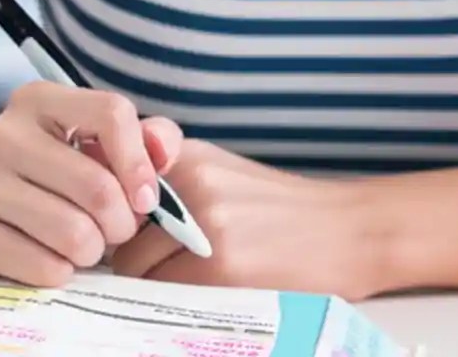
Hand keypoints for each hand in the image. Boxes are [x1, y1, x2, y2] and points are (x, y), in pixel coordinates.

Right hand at [0, 82, 182, 286]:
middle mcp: (1, 133)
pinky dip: (60, 273)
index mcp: (37, 100)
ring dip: (91, 251)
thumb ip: (144, 140)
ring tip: (83, 248)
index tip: (145, 200)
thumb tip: (164, 152)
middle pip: (97, 185)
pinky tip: (51, 263)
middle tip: (113, 233)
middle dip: (120, 223)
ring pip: (72, 231)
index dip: (140, 164)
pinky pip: (43, 265)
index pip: (111, 113)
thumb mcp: (95, 149)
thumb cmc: (50, 181)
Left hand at [109, 140, 383, 300]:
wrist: (350, 230)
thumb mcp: (219, 169)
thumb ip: (165, 177)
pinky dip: (175, 299)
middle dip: (130, 255)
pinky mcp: (219, 268)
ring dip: (150, 280)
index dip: (116, 219)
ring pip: (136, 268)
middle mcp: (189, 184)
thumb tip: (108, 206)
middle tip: (158, 267)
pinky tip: (204, 292)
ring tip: (183, 281)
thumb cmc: (279, 206)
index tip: (128, 233)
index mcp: (185, 157)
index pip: (114, 192)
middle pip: (121, 235)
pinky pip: (167, 292)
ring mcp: (203, 227)